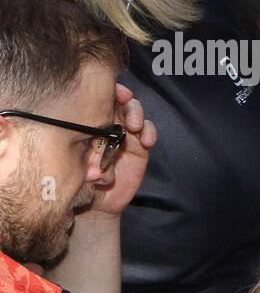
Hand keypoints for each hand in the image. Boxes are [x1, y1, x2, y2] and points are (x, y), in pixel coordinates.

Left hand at [85, 83, 157, 218]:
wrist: (96, 201)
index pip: (98, 99)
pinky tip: (148, 141)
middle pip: (119, 102)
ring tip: (134, 126)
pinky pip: (148, 133)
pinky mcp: (141, 147)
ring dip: (136, 115)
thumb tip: (94, 161)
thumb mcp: (76, 165)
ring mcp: (126, 135)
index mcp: (89, 122)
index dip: (106, 91)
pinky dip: (150, 133)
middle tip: (124, 104)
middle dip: (124, 100)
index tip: (111, 92)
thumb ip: (84, 159)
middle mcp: (108, 124)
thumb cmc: (81, 180)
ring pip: (134, 114)